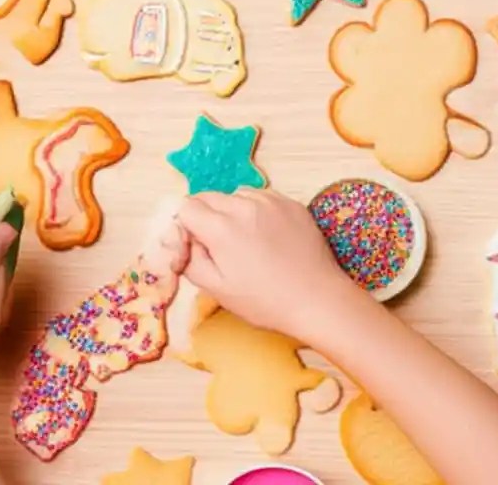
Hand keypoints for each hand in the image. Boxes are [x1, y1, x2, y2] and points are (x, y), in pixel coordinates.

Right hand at [173, 189, 363, 339]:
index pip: (186, 207)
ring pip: (235, 195)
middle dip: (205, 217)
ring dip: (231, 212)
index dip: (186, 226)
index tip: (197, 245)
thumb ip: (188, 259)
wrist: (318, 300)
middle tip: (220, 247)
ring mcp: (270, 201)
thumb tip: (179, 239)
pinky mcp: (291, 203)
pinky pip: (261, 198)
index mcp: (221, 227)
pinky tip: (266, 236)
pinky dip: (256, 211)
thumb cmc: (265, 301)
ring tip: (246, 241)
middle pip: (208, 197)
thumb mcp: (216, 289)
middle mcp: (244, 205)